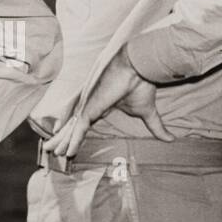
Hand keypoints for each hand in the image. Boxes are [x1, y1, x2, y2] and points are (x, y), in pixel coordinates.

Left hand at [44, 45, 173, 157]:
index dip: (76, 134)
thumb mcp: (148, 113)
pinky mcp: (90, 108)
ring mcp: (88, 108)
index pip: (84, 124)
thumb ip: (156, 127)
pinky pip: (78, 129)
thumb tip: (171, 139)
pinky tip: (66, 152)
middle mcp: (91, 107)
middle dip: (62, 138)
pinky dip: (72, 141)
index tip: (70, 144)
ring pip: (70, 129)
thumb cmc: (141, 85)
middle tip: (51, 150)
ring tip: (49, 151)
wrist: (138, 68)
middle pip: (72, 126)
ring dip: (60, 141)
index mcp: (101, 107)